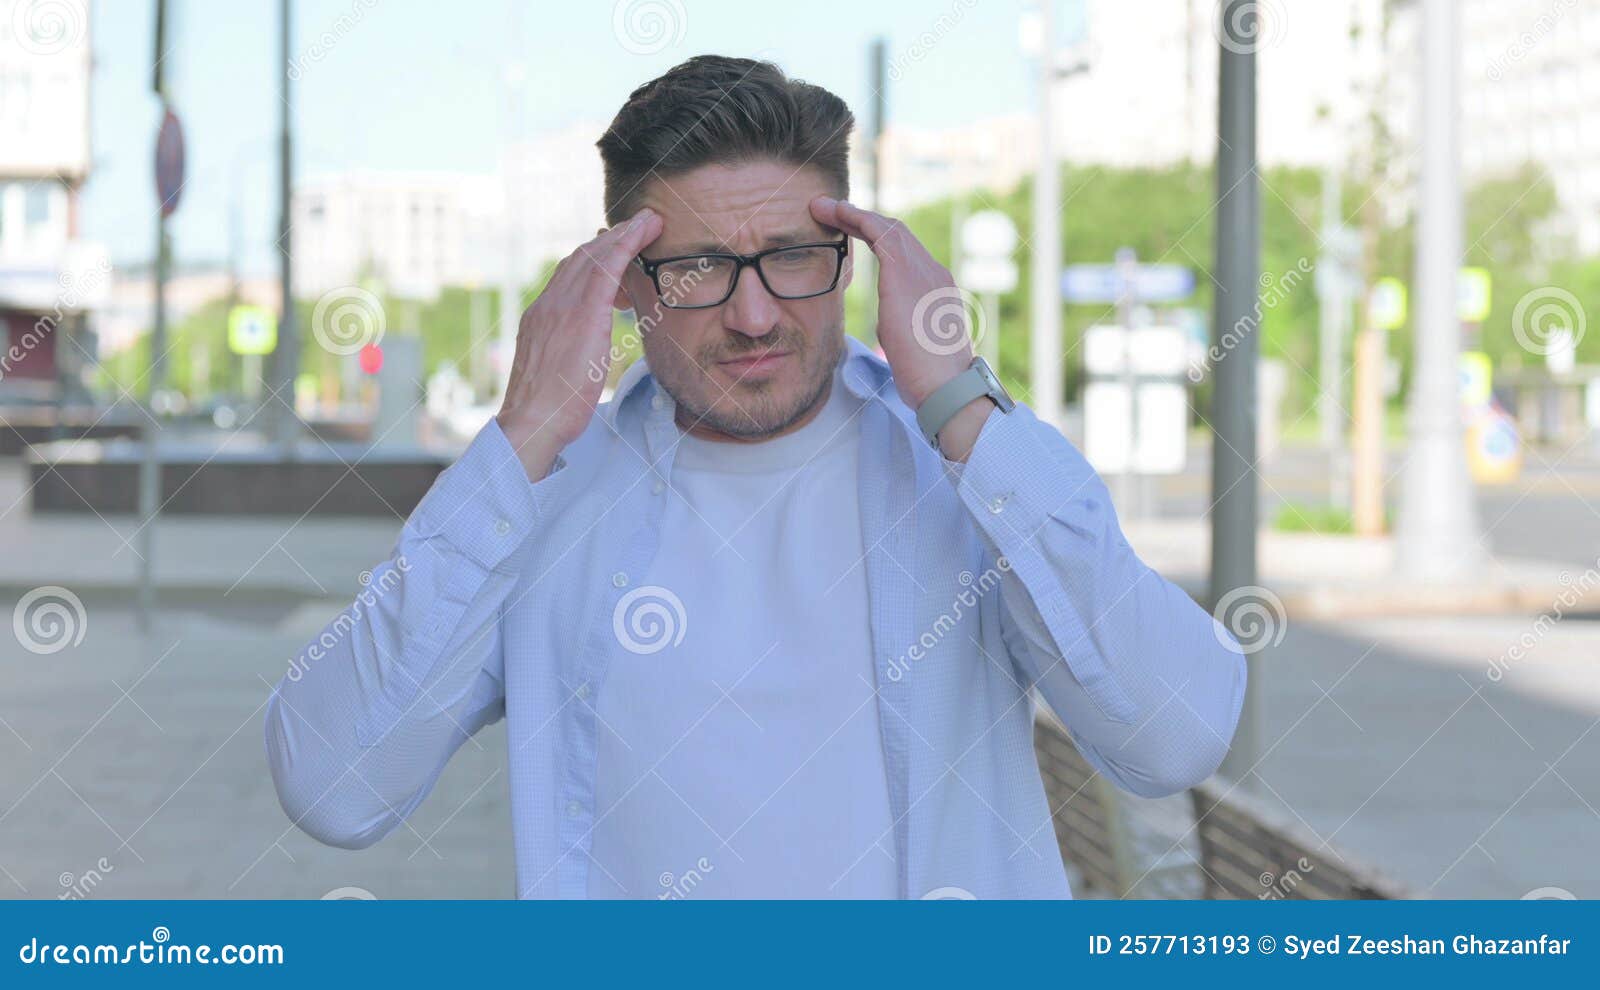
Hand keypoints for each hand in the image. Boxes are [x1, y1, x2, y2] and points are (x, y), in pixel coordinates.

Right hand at [495, 208, 662, 480]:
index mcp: (541, 317)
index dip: (593, 257)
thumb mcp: (556, 372)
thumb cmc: (549, 409)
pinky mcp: (580, 314)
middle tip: (638, 225)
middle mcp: (548, 304)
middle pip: (581, 258)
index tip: (615, 247)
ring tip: (647, 223)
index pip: (569, 276)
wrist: (534, 421)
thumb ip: (567, 352)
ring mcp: (561, 306)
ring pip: (594, 256)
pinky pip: (605, 269)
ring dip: (623, 235)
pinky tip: (643, 233)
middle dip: (611, 238)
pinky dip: (626, 245)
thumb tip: (580, 353)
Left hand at [809, 196, 972, 408]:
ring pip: (886, 227)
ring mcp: (922, 270)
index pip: (905, 252)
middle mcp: (933, 272)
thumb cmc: (928, 378)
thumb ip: (903, 323)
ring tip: (824, 207)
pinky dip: (856, 219)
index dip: (877, 237)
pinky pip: (878, 233)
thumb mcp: (914, 344)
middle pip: (895, 233)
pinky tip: (837, 213)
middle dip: (861, 219)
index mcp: (935, 288)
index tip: (853, 233)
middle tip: (831, 212)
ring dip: (853, 214)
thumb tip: (892, 325)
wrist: (945, 386)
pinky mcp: (904, 274)